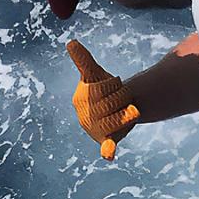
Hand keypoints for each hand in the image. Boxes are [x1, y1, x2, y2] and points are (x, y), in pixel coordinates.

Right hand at [67, 40, 140, 159]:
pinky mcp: (107, 141)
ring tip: (125, 109)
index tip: (113, 84)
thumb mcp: (95, 74)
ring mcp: (95, 129)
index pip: (101, 88)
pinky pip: (106, 146)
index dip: (113, 85)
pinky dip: (107, 150)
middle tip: (121, 98)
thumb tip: (71, 43)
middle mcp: (85, 116)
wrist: (119, 108)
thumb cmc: (105, 90)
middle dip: (122, 96)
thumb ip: (84, 60)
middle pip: (112, 102)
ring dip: (128, 111)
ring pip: (118, 118)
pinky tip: (109, 155)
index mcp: (81, 98)